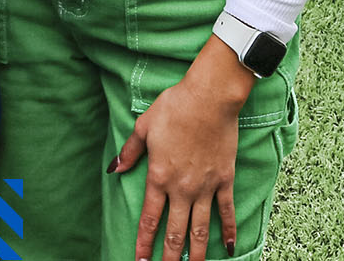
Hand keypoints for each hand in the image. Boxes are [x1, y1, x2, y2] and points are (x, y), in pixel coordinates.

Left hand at [109, 37, 255, 260]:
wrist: (208, 99)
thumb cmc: (173, 108)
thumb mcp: (143, 126)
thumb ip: (130, 152)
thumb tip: (114, 169)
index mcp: (159, 176)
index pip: (149, 218)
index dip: (144, 243)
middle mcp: (182, 189)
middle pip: (175, 233)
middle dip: (169, 257)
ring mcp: (205, 187)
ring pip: (200, 230)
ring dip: (196, 254)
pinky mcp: (224, 180)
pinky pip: (225, 212)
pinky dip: (227, 231)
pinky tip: (229, 249)